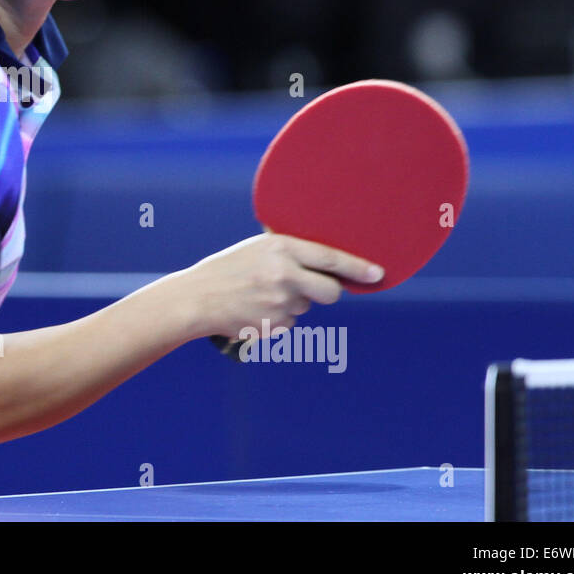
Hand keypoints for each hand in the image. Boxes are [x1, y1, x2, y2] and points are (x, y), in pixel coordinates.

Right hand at [178, 233, 382, 340]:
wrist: (196, 299)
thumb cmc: (227, 270)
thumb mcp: (256, 249)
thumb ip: (288, 252)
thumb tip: (325, 261)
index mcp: (280, 248)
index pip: (330, 258)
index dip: (357, 267)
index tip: (378, 273)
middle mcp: (283, 275)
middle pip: (329, 291)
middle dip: (328, 292)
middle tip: (315, 288)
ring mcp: (279, 303)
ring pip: (305, 307)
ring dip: (292, 302)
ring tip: (260, 294)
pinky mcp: (273, 325)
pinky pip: (289, 323)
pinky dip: (277, 318)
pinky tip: (254, 309)